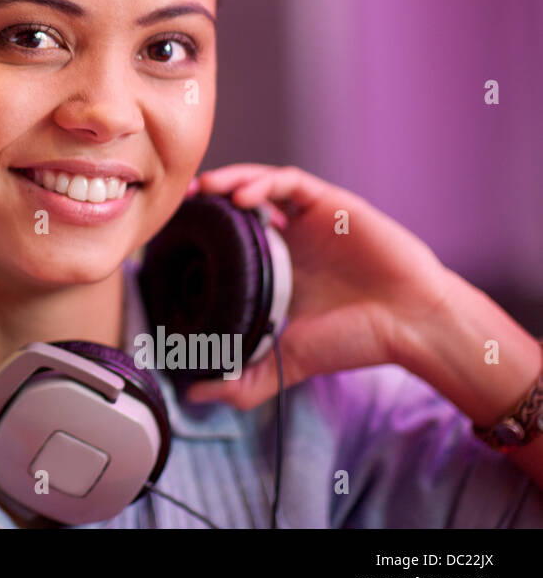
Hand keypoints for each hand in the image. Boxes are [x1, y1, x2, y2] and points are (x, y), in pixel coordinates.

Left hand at [181, 164, 448, 408]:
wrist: (410, 325)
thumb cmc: (353, 341)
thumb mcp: (285, 362)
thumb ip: (242, 380)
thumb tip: (193, 396)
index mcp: (272, 268)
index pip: (224, 239)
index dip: (195, 233)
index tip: (166, 236)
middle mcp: (286, 238)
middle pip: (235, 205)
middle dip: (203, 199)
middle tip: (178, 203)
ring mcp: (307, 219)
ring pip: (258, 184)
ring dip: (229, 181)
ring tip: (204, 190)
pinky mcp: (330, 203)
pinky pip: (290, 182)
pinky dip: (263, 182)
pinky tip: (243, 198)